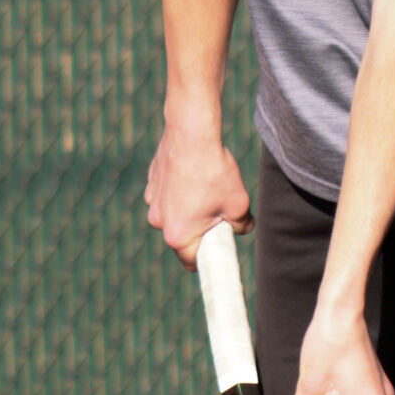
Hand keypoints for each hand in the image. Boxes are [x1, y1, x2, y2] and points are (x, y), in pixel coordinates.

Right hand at [143, 125, 251, 268]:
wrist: (192, 132)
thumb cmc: (214, 170)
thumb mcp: (238, 203)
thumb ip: (242, 224)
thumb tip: (243, 229)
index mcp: (178, 235)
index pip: (192, 261)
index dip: (208, 258)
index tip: (219, 250)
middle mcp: (159, 221)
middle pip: (183, 236)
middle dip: (200, 229)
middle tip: (219, 210)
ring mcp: (152, 201)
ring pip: (175, 214)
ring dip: (189, 209)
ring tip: (207, 186)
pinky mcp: (152, 182)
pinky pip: (168, 195)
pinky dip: (180, 191)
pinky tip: (194, 173)